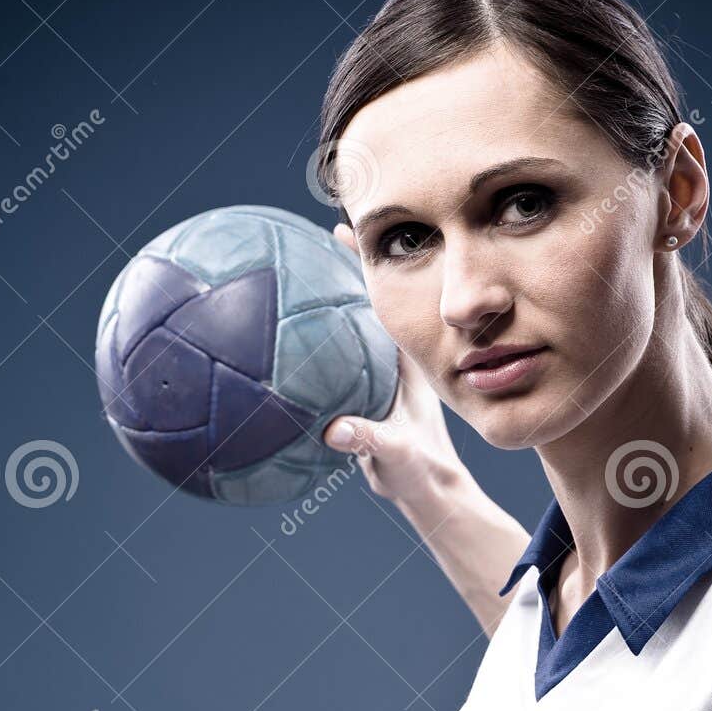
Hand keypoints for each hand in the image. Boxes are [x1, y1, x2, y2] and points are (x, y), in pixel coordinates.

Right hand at [323, 226, 463, 505]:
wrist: (428, 486)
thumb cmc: (418, 468)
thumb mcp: (396, 452)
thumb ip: (369, 440)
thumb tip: (335, 431)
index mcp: (403, 355)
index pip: (386, 294)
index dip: (364, 260)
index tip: (341, 224)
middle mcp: (390, 353)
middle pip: (369, 295)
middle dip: (348, 261)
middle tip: (318, 226)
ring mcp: (377, 367)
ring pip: (353, 320)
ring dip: (331, 292)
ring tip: (297, 262)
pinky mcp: (365, 385)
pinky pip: (337, 351)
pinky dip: (316, 334)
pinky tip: (283, 334)